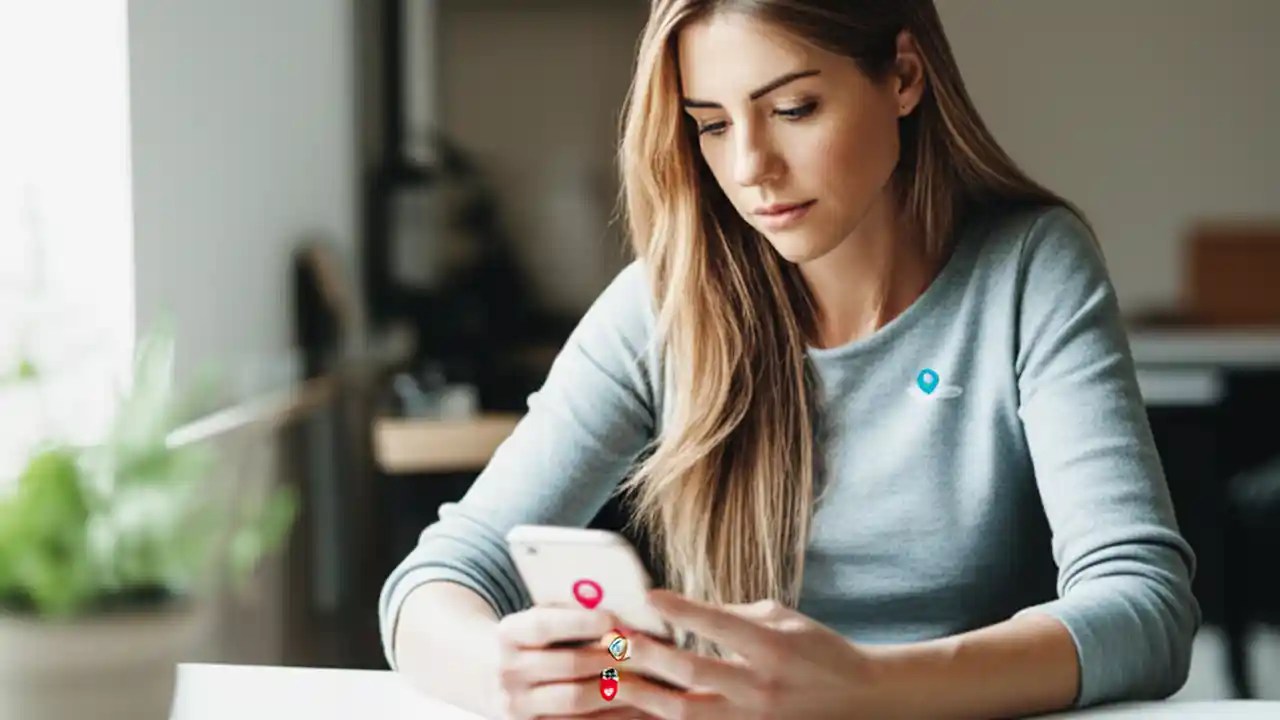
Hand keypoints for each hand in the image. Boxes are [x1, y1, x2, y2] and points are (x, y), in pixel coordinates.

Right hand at [495, 604, 661, 718]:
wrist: (490, 676)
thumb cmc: (533, 639)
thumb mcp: (538, 618)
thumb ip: (569, 610)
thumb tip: (620, 609)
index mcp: (507, 634)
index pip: (543, 625)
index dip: (580, 621)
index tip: (614, 618)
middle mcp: (507, 672)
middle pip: (567, 665)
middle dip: (611, 657)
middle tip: (646, 650)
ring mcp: (517, 706)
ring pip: (576, 700)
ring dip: (618, 688)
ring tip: (650, 678)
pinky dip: (613, 716)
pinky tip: (638, 706)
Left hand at [612, 589, 878, 719]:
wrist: (859, 701)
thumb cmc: (817, 650)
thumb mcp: (782, 619)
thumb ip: (733, 614)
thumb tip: (682, 609)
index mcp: (772, 648)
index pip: (718, 624)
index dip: (680, 609)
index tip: (648, 596)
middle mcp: (761, 688)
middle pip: (693, 674)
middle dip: (649, 658)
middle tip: (617, 641)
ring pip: (686, 713)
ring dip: (645, 698)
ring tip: (615, 682)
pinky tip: (639, 711)